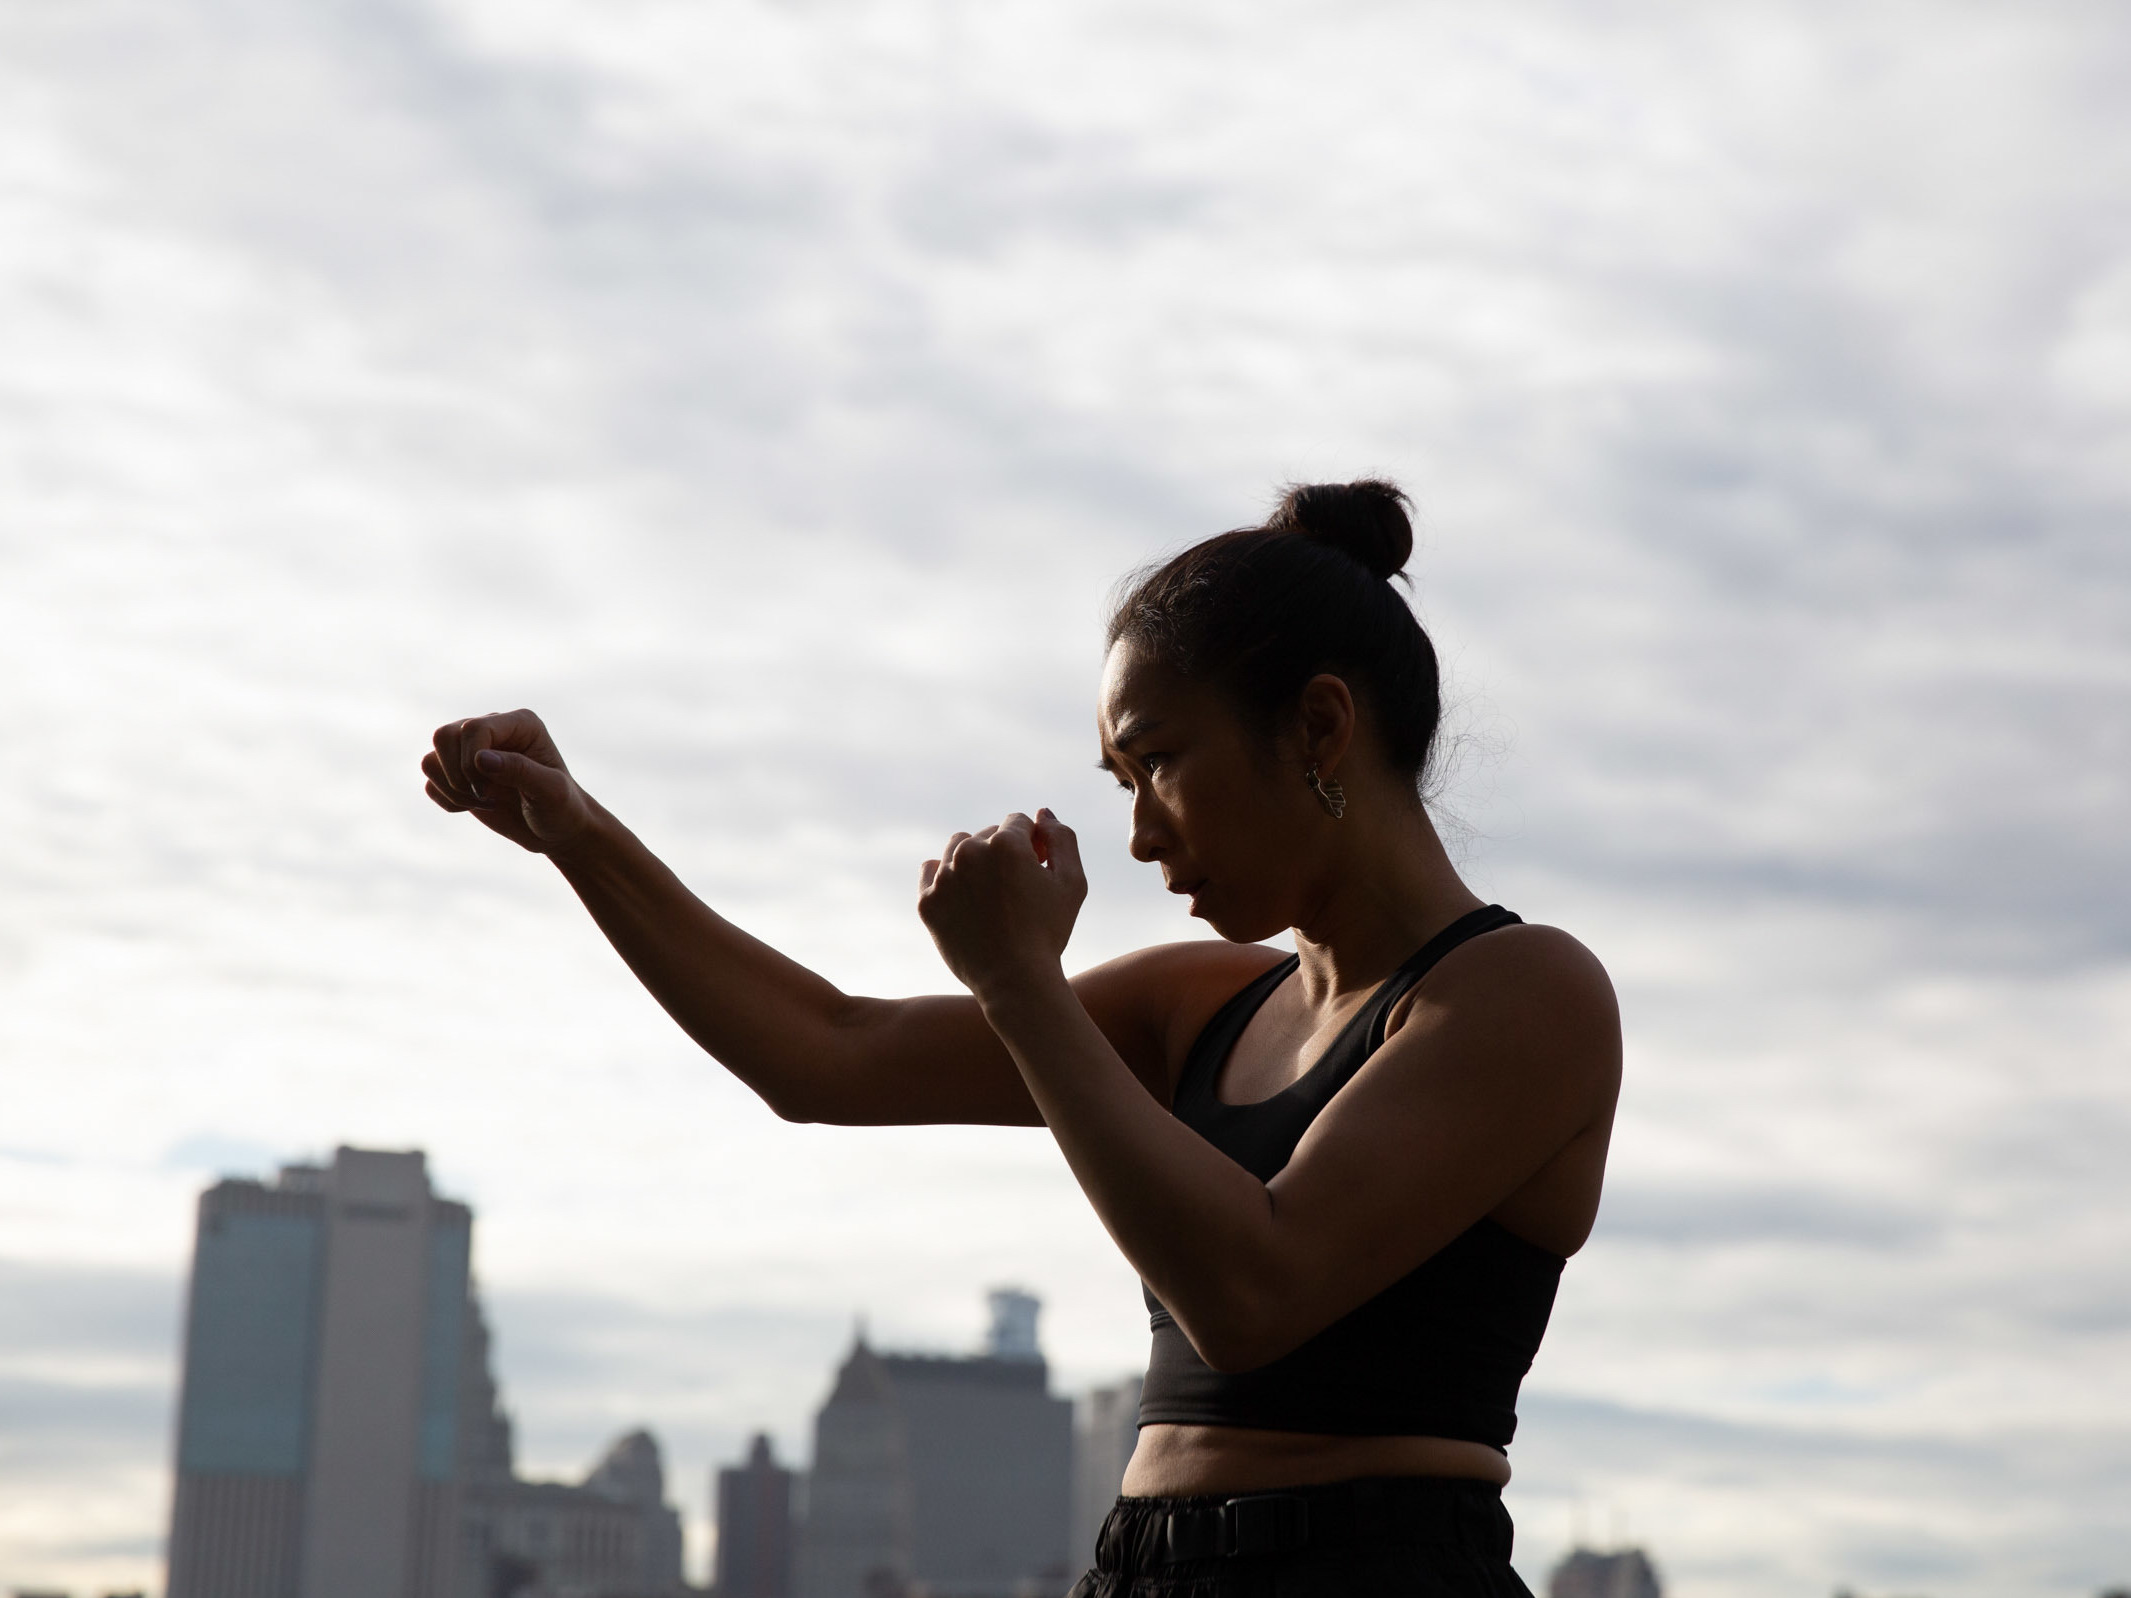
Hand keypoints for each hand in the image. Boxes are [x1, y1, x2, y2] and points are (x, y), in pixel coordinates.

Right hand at [422, 709, 594, 853]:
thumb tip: (480, 758)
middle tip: (484, 795)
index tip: (490, 789)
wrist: (556, 829)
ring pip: (430, 759)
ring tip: (485, 802)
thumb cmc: (561, 807)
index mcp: (519, 723)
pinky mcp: (459, 774)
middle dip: (456, 774)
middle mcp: (492, 730)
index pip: (474, 728)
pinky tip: (476, 806)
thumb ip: (520, 770)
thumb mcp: (551, 791)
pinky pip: (430, 781)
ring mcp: (472, 750)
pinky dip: (447, 800)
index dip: (472, 761)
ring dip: (451, 789)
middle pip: (443, 736)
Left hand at [918, 810, 1086, 997]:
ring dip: (973, 859)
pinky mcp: (927, 901)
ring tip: (990, 891)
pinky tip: (965, 897)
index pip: (1018, 822)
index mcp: (1005, 842)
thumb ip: (1062, 838)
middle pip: (987, 833)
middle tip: (1016, 888)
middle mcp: (969, 852)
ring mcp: (944, 877)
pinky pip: (931, 872)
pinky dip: (946, 879)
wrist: (1015, 981)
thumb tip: (1042, 815)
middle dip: (1003, 852)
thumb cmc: (1049, 932)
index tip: (1036, 869)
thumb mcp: (1072, 882)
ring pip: (957, 848)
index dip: (1032, 844)